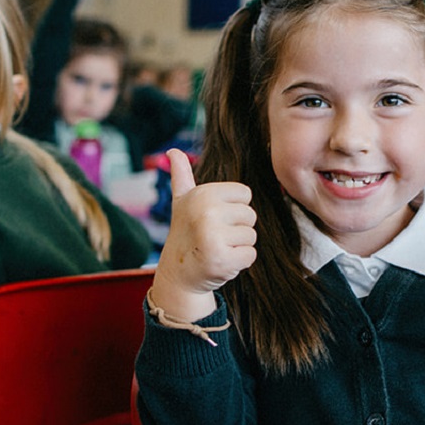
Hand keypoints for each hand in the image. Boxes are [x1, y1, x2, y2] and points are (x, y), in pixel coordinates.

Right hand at [147, 150, 257, 322]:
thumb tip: (172, 151)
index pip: (245, 195)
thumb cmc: (186, 233)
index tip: (213, 218)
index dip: (233, 209)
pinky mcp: (222, 259)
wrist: (178, 274)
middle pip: (250, 215)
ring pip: (252, 236)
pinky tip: (220, 261)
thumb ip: (182, 175)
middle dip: (236, 228)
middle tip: (214, 237)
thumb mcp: (182, 202)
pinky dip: (240, 262)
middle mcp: (206, 212)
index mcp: (202, 194)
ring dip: (238, 246)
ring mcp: (213, 236)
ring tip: (216, 248)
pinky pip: (250, 255)